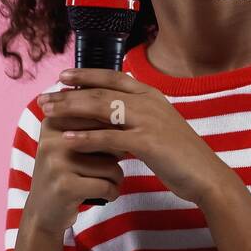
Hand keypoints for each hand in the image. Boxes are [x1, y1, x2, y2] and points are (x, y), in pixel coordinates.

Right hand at [22, 94, 125, 236]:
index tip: (107, 148)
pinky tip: (105, 195)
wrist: (43, 211)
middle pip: (108, 139)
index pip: (100, 117)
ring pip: (112, 165)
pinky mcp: (65, 186)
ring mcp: (57, 163)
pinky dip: (112, 192)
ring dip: (116, 178)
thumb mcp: (71, 143)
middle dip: (117, 155)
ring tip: (102, 182)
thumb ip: (92, 123)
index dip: (114, 134)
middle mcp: (53, 139)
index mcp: (54, 121)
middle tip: (106, 166)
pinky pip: (106, 185)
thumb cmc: (67, 171)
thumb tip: (126, 106)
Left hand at [39, 68, 233, 206]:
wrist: (206, 175)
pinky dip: (87, 137)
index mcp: (151, 95)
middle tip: (43, 97)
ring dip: (71, 109)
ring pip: (101, 109)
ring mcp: (148, 120)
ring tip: (47, 113)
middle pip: (100, 91)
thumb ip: (138, 116)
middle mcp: (148, 102)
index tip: (61, 76)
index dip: (85, 75)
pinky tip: (68, 139)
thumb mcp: (159, 126)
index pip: (112, 77)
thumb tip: (114, 112)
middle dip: (69, 93)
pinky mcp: (147, 142)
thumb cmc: (181, 155)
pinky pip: (110, 137)